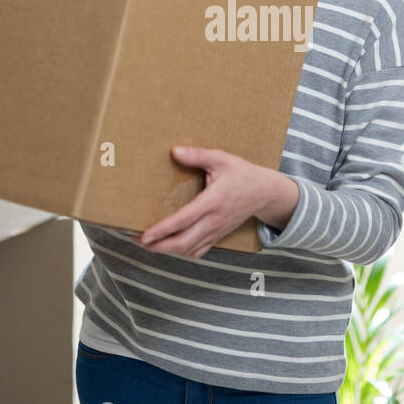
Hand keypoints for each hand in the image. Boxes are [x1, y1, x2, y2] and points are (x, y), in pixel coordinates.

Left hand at [139, 146, 271, 258]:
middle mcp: (214, 220)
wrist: (265, 193)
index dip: (162, 229)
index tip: (144, 235)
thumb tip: (175, 151)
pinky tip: (170, 248)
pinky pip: (199, 251)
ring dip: (168, 251)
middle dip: (159, 246)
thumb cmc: (242, 174)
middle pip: (183, 242)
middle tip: (138, 241)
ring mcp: (216, 231)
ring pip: (189, 250)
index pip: (183, 220)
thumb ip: (197, 155)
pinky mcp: (218, 236)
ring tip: (150, 245)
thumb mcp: (221, 159)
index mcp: (213, 201)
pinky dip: (183, 252)